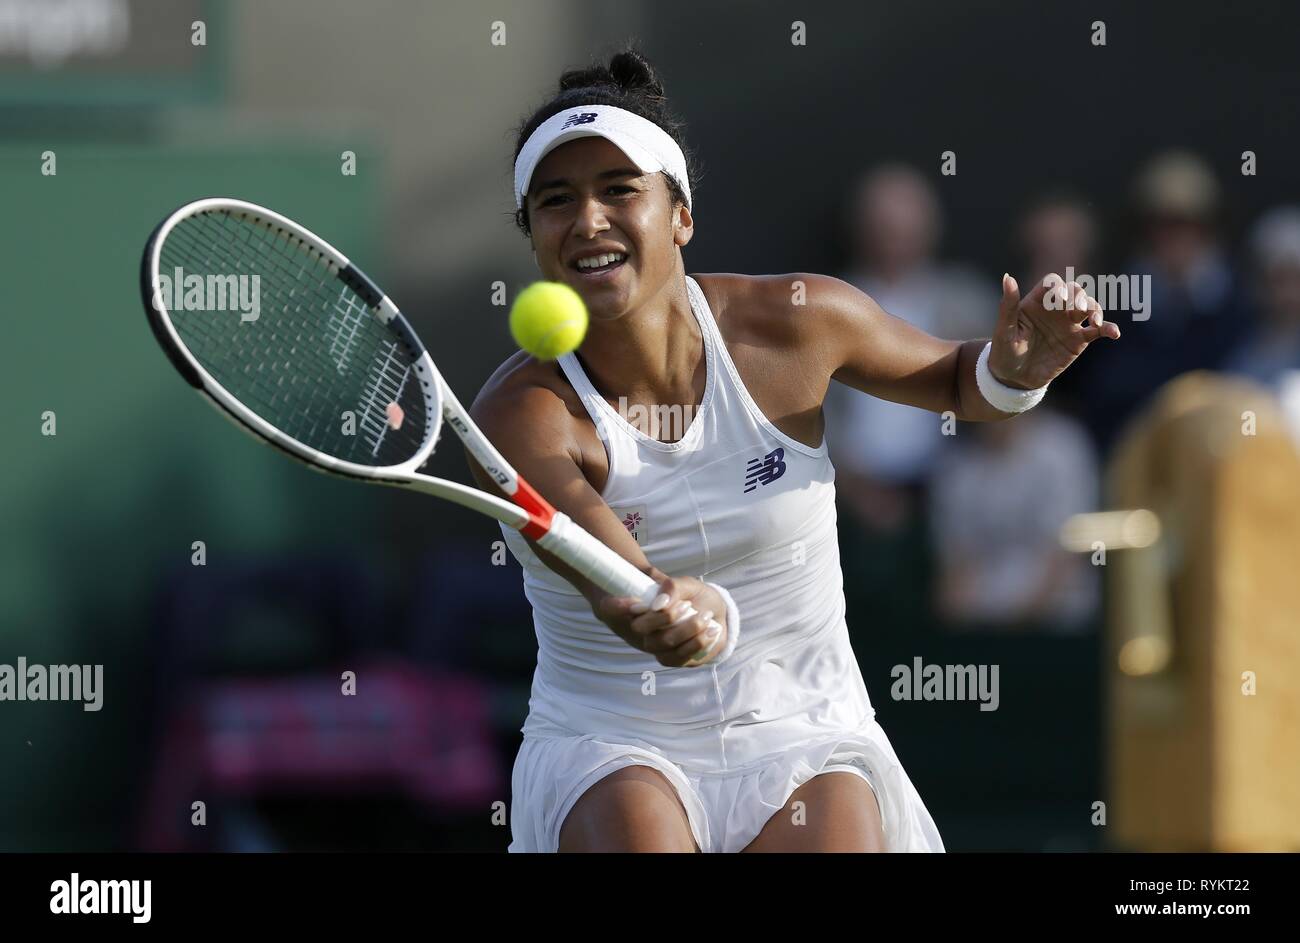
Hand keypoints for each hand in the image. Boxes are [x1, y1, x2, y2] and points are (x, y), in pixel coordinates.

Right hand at [595, 575, 727, 667]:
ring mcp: (652, 645)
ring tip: (706, 616)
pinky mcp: (669, 658)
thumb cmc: (691, 595)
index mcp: (633, 606)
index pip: (609, 607)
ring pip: (661, 642)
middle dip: (666, 617)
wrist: (713, 613)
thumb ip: (671, 587)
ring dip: (687, 630)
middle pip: (640, 627)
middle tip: (688, 605)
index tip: (634, 602)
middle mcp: (638, 628)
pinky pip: (677, 657)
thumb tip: (660, 602)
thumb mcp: (684, 584)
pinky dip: (696, 644)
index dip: (615, 606)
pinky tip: (710, 631)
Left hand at [988, 273, 1120, 389]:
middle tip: (1078, 309)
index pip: (1052, 284)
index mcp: (1036, 301)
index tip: (1060, 298)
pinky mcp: (1079, 340)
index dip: (1058, 287)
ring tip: (1094, 321)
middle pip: (1075, 291)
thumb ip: (1008, 305)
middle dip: (1079, 296)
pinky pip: (1098, 331)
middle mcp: (1056, 308)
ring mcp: (1069, 323)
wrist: (1015, 379)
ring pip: (1089, 307)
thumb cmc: (1005, 351)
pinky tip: (1114, 333)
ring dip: (1095, 309)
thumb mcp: (1004, 330)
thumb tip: (1007, 277)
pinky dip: (1108, 328)